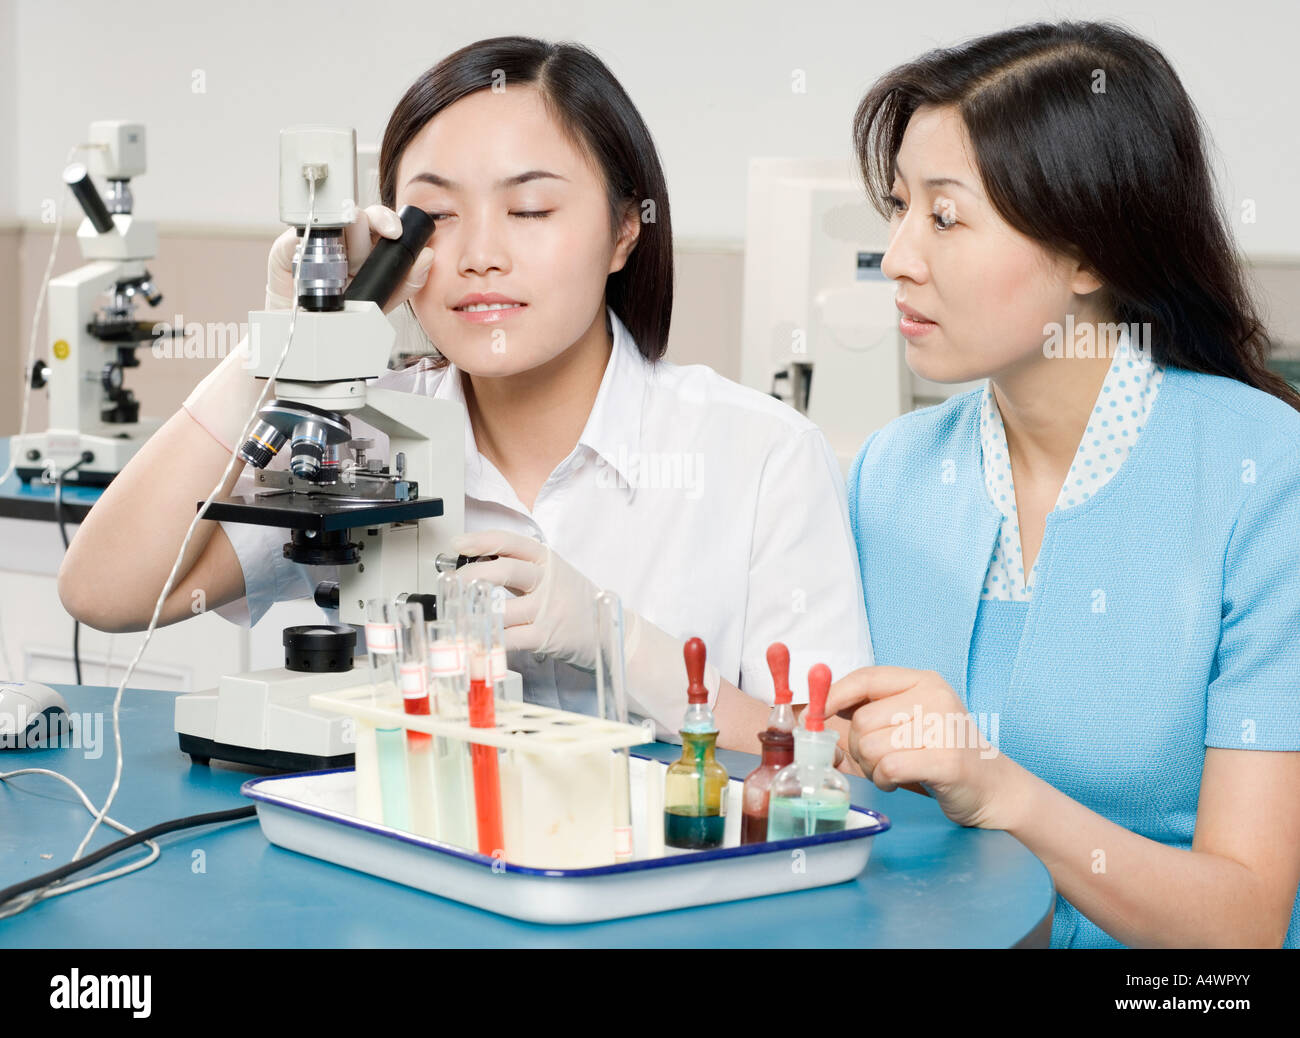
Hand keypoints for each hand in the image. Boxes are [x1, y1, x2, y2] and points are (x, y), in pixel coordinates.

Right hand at [264, 203, 434, 313]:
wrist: (306, 335)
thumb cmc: (343, 315)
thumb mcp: (381, 301)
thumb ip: (407, 282)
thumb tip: (427, 256)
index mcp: (368, 248)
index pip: (381, 224)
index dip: (389, 222)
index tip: (396, 231)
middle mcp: (344, 240)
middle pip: (360, 216)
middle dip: (369, 225)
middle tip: (374, 239)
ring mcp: (317, 240)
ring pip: (333, 220)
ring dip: (342, 237)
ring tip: (345, 260)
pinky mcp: (289, 247)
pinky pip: (300, 234)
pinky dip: (308, 240)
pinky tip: (315, 251)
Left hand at [449, 528, 723, 737]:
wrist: (611, 631)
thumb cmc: (575, 602)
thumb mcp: (554, 575)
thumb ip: (521, 569)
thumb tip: (477, 567)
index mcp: (547, 560)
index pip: (511, 542)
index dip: (481, 541)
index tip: (457, 544)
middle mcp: (548, 581)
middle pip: (506, 570)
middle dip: (472, 576)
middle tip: (452, 584)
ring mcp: (547, 609)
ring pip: (503, 608)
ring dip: (474, 613)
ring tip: (455, 614)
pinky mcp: (546, 636)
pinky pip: (510, 638)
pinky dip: (489, 640)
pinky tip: (474, 640)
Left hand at [825, 666, 1020, 828]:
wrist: (993, 786)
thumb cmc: (939, 753)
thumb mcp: (908, 720)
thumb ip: (871, 710)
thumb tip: (816, 708)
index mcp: (923, 681)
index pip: (866, 677)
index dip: (833, 695)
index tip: (813, 713)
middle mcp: (935, 698)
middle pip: (863, 720)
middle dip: (859, 748)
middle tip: (878, 760)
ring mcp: (944, 728)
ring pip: (872, 747)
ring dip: (873, 768)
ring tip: (893, 770)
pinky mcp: (947, 761)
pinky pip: (889, 768)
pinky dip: (885, 780)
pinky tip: (898, 781)